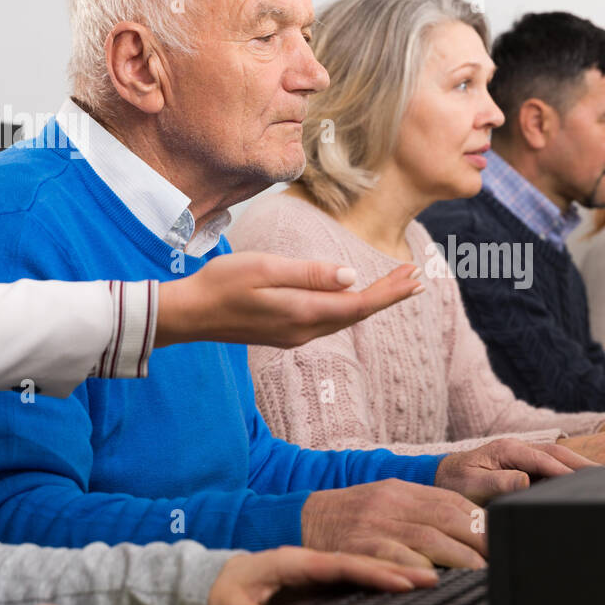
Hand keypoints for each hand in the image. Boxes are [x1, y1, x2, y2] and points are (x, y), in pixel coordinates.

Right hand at [156, 253, 422, 349]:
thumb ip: (309, 274)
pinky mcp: (285, 332)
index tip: (414, 277)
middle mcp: (304, 331)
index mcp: (303, 313)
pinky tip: (354, 296)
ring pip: (343, 318)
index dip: (389, 292)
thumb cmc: (222, 284)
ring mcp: (294, 335)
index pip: (359, 305)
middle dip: (388, 295)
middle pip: (357, 314)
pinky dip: (349, 306)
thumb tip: (351, 277)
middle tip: (416, 277)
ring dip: (371, 301)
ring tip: (395, 284)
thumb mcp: (266, 269)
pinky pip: (328, 320)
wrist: (188, 314)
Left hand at [207, 547, 438, 604]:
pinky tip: (408, 580)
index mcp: (295, 562)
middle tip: (433, 579)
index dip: (373, 572)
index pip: (341, 565)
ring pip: (365, 563)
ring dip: (398, 568)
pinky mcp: (323, 575)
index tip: (402, 581)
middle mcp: (313, 559)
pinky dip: (386, 573)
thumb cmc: (226, 590)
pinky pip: (359, 571)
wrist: (216, 577)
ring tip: (431, 577)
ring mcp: (320, 565)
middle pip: (362, 560)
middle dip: (399, 569)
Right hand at [301, 479, 487, 568]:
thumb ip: (420, 511)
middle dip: (480, 539)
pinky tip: (433, 580)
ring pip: (427, 538)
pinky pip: (392, 558)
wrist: (298, 517)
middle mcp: (392, 503)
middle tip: (504, 557)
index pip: (452, 501)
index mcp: (402, 489)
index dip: (481, 520)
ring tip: (481, 573)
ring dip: (459, 557)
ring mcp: (375, 524)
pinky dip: (415, 569)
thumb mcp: (384, 502)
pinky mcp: (358, 546)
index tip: (503, 536)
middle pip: (447, 518)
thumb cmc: (348, 516)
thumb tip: (465, 529)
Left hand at [434, 439, 592, 503]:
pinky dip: (569, 475)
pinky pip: (551, 468)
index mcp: (507, 449)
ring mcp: (522, 456)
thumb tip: (525, 481)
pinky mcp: (523, 467)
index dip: (565, 471)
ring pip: (558, 460)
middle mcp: (518, 448)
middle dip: (583, 466)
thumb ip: (498, 482)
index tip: (585, 482)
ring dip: (580, 469)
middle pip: (558, 455)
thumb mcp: (471, 484)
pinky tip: (583, 486)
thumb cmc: (453, 483)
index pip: (544, 459)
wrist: (440, 478)